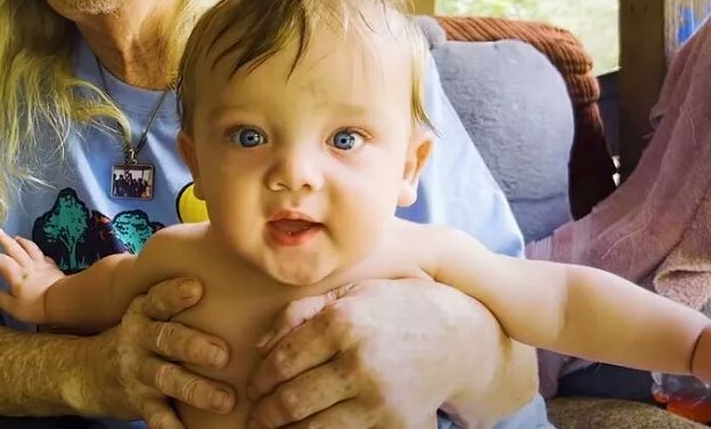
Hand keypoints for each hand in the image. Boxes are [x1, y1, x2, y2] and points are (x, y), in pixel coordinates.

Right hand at [0, 228, 64, 323]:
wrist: (61, 301)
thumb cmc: (36, 306)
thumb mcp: (15, 308)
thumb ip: (4, 300)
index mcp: (16, 275)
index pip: (1, 262)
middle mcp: (27, 266)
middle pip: (15, 249)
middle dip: (5, 240)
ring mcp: (41, 265)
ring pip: (30, 248)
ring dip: (22, 241)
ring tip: (17, 237)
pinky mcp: (52, 267)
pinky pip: (43, 256)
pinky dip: (38, 252)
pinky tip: (37, 252)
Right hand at [87, 277, 234, 428]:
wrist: (86, 372)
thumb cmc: (138, 338)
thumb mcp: (147, 314)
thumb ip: (176, 305)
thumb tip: (233, 286)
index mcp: (143, 312)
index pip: (158, 299)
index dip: (175, 293)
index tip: (197, 288)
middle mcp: (139, 339)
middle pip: (165, 338)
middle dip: (193, 346)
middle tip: (222, 354)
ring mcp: (138, 372)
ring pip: (166, 378)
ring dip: (196, 389)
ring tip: (224, 400)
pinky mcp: (139, 402)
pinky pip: (157, 416)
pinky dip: (172, 427)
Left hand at [247, 279, 502, 428]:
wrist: (457, 338)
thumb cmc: (394, 309)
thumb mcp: (349, 294)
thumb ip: (299, 313)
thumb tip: (259, 347)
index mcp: (343, 323)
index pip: (283, 362)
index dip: (260, 380)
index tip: (254, 387)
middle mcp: (360, 362)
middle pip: (292, 401)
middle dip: (265, 412)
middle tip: (257, 414)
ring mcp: (379, 400)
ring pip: (313, 428)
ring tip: (275, 427)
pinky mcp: (396, 426)